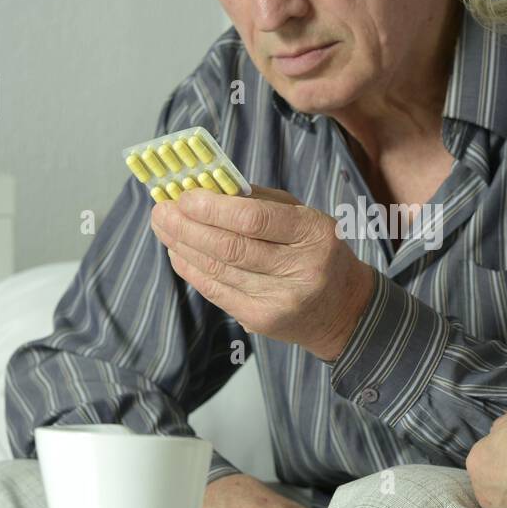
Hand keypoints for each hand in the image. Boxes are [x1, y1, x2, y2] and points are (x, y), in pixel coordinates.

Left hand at [151, 184, 374, 360]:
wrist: (344, 309)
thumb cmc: (316, 251)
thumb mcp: (303, 217)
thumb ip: (259, 201)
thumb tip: (207, 188)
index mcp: (313, 233)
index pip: (255, 219)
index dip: (214, 207)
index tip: (185, 196)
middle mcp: (300, 268)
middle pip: (231, 246)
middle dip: (188, 226)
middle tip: (162, 209)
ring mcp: (280, 299)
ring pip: (218, 269)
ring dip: (182, 245)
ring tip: (163, 226)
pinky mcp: (261, 319)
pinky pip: (216, 291)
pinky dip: (191, 269)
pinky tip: (177, 252)